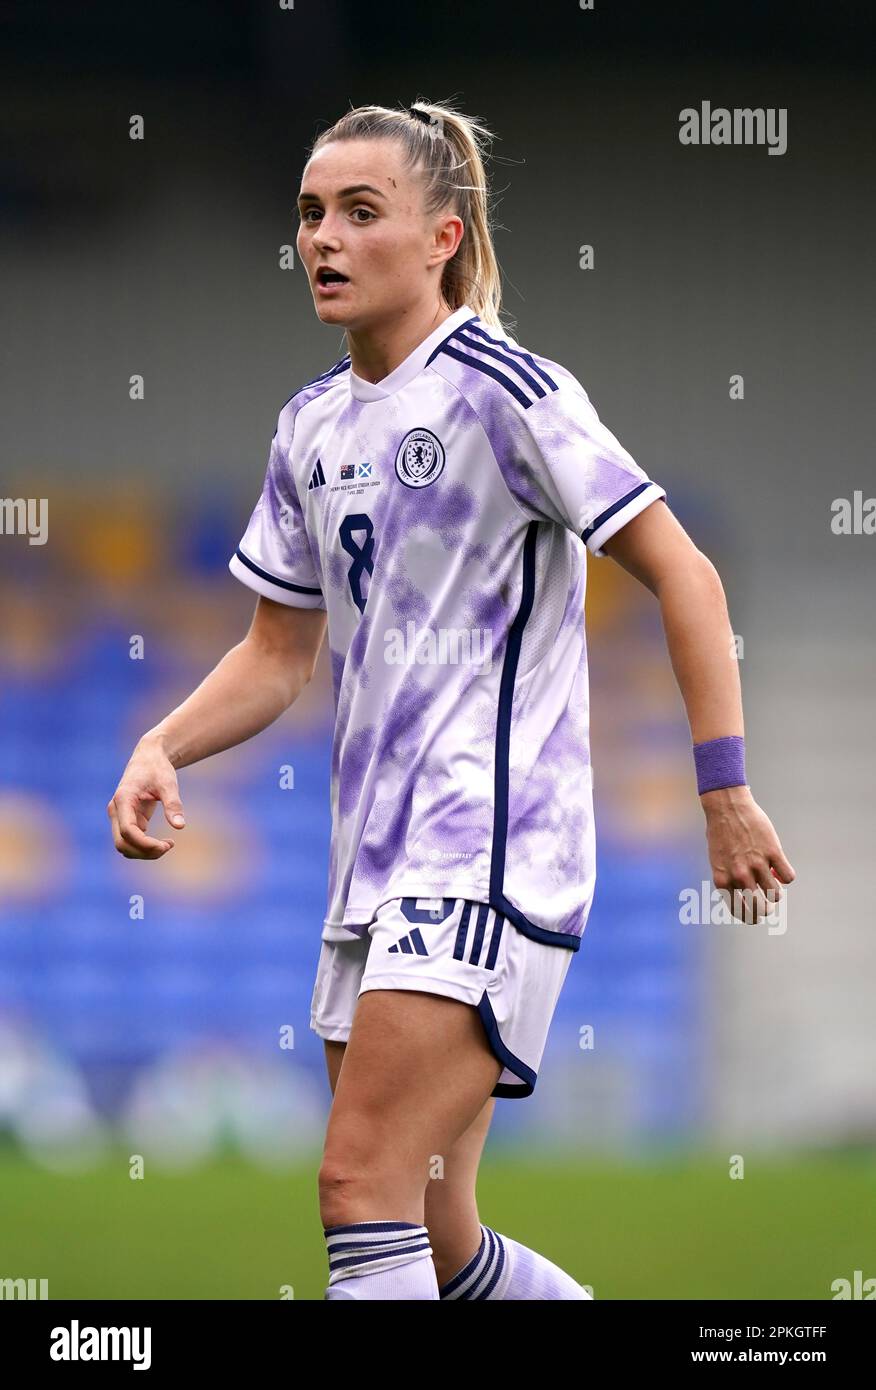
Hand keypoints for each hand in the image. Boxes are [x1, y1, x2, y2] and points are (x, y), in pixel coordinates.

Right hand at [107, 732, 185, 859]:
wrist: (149, 758)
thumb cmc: (158, 768)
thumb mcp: (168, 784)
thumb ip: (173, 804)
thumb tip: (180, 826)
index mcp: (123, 799)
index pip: (127, 831)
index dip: (145, 844)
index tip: (166, 845)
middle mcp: (116, 810)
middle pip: (122, 843)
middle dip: (144, 851)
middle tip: (168, 846)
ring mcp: (119, 817)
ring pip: (124, 846)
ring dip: (144, 852)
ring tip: (168, 845)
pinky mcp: (127, 820)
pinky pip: (132, 841)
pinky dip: (145, 847)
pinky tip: (164, 843)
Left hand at [701, 785, 794, 922]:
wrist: (727, 806)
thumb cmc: (721, 832)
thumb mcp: (719, 859)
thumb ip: (730, 878)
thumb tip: (749, 894)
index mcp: (723, 880)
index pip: (739, 910)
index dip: (750, 916)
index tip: (755, 915)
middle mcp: (739, 875)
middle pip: (761, 908)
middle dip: (766, 910)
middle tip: (768, 905)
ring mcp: (756, 864)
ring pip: (776, 895)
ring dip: (777, 893)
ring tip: (774, 883)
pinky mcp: (772, 852)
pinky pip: (788, 876)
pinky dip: (786, 875)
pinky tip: (780, 867)